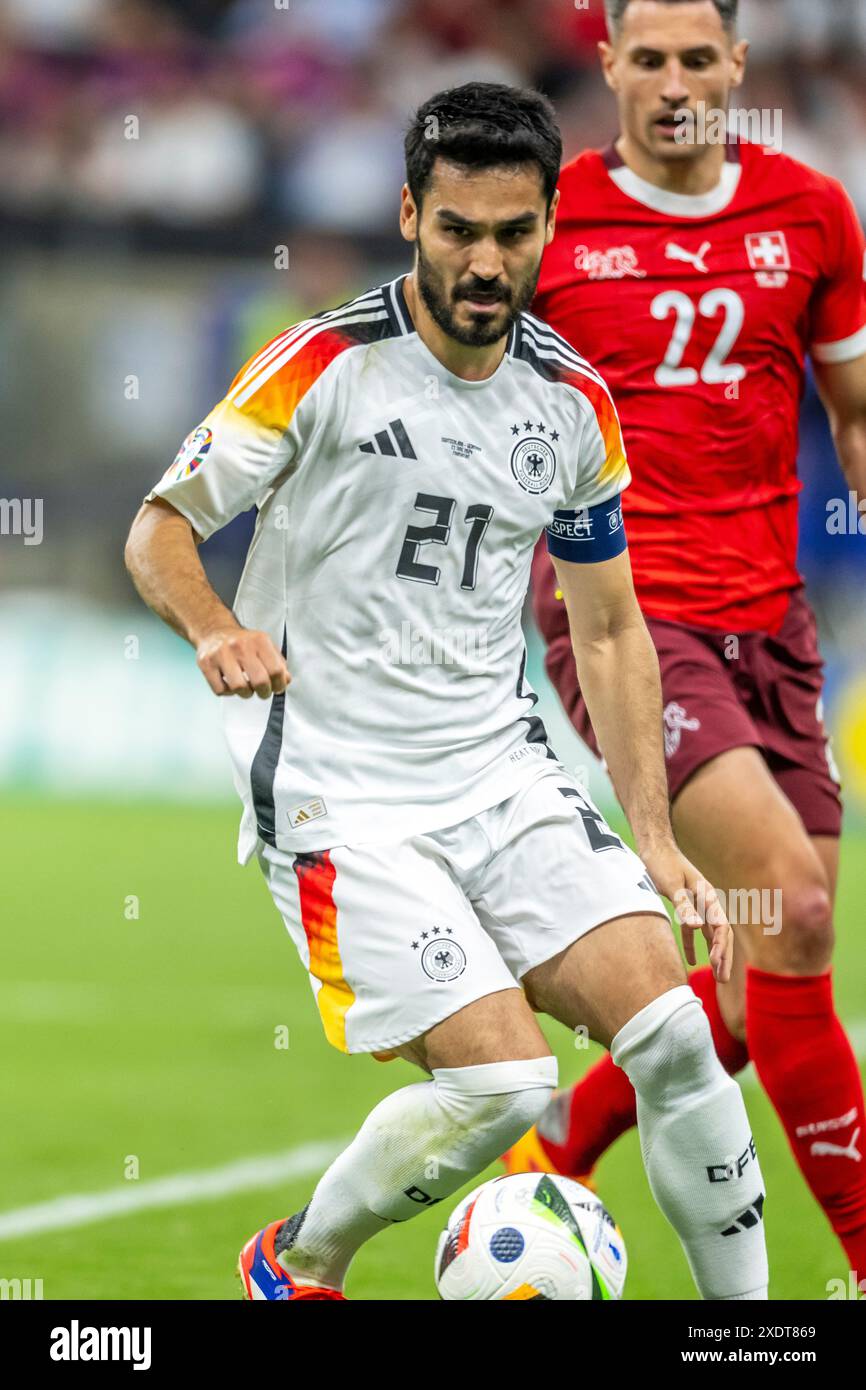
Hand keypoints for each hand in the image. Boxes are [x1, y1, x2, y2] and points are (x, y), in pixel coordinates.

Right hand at [195, 626, 290, 698]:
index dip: (279, 684)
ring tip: (246, 688)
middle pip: (259, 681)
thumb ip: (278, 663)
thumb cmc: (242, 643)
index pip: (276, 670)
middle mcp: (240, 645)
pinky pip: (220, 690)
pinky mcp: (206, 663)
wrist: (214, 631)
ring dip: (246, 694)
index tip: (277, 688)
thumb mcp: (264, 645)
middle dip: (264, 693)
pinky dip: (227, 692)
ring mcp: (221, 654)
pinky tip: (229, 684)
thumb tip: (285, 681)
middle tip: (263, 692)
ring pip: (239, 688)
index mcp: (258, 640)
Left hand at [639, 841, 732, 983]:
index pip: (722, 926)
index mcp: (708, 896)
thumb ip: (684, 905)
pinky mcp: (685, 908)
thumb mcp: (672, 885)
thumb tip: (697, 927)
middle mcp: (707, 902)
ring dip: (714, 954)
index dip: (720, 946)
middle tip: (723, 979)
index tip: (715, 962)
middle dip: (724, 956)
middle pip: (721, 934)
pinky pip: (692, 931)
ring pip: (710, 934)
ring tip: (717, 977)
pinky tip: (691, 961)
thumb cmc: (663, 864)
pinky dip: (692, 945)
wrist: (654, 848)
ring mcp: (697, 906)